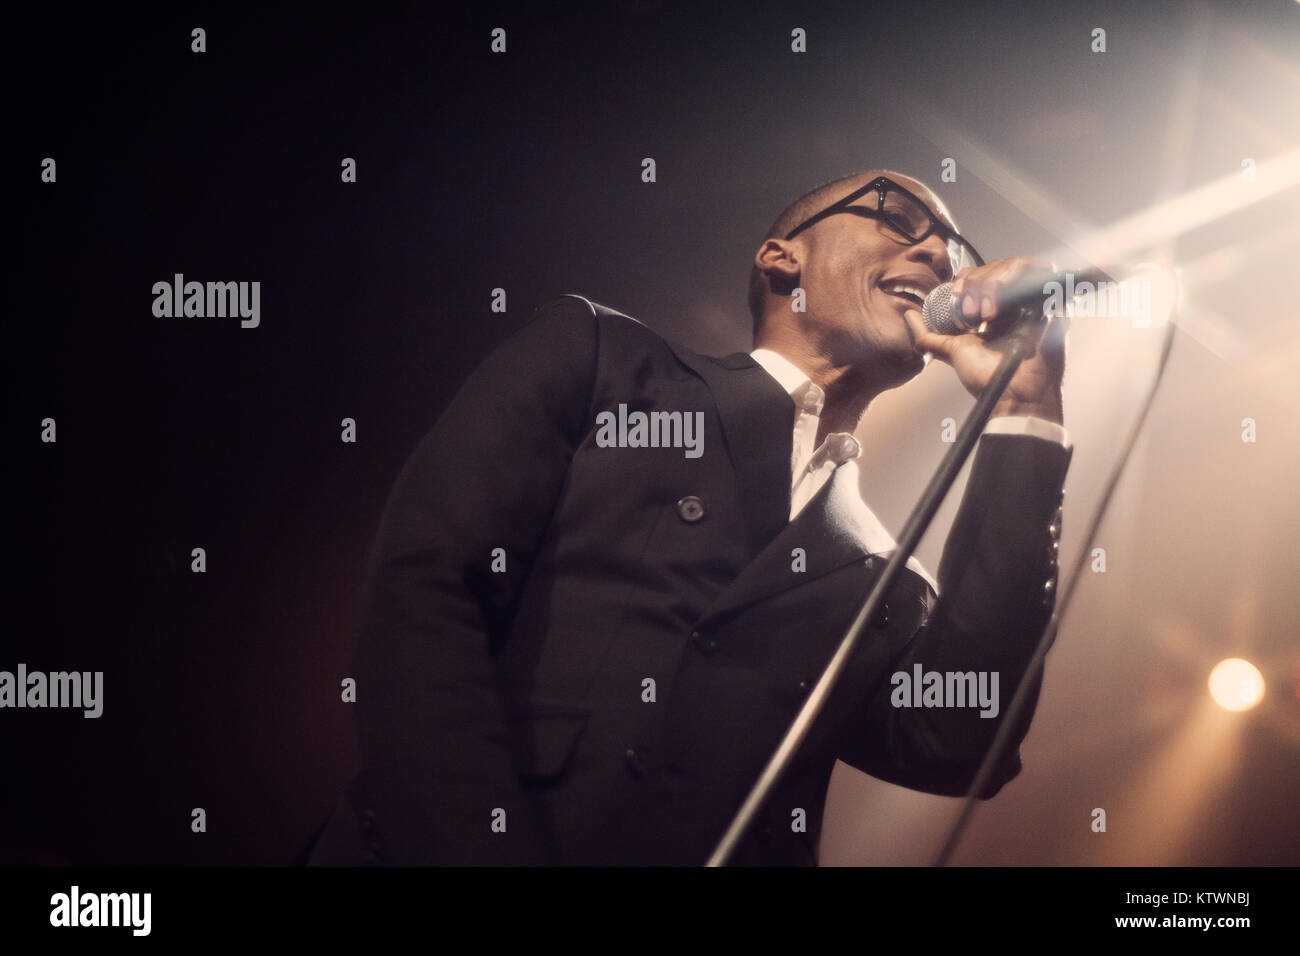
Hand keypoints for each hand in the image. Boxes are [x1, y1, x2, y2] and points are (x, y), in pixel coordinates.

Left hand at [902, 257, 1066, 423]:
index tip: (957, 299)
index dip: (965, 281)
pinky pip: (1041, 271)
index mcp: (991, 313)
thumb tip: (908, 315)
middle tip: (972, 314)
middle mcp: (1012, 304)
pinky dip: (1018, 277)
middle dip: (976, 283)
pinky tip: (1003, 301)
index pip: (978, 277)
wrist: (1016, 394)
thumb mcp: (951, 352)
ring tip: (987, 312)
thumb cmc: (987, 378)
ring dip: (994, 282)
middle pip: (994, 268)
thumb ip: (928, 336)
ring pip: (1013, 265)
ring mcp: (1031, 302)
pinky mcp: (1050, 302)